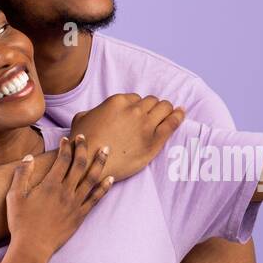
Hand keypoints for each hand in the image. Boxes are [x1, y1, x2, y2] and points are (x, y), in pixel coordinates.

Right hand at [4, 135, 113, 262]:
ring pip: (92, 178)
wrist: (32, 247)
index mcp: (50, 185)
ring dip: (99, 162)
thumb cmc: (20, 222)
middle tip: (85, 137)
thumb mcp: (14, 196)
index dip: (66, 147)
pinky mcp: (80, 215)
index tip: (67, 139)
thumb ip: (22, 174)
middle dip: (84, 148)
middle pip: (80, 164)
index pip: (63, 159)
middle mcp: (66, 191)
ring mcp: (75, 204)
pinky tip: (110, 178)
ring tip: (106, 149)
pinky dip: (104, 187)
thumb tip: (29, 157)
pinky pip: (95, 199)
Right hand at [69, 93, 184, 179]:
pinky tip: (181, 112)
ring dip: (166, 109)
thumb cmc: (84, 143)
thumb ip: (92, 112)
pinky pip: (172, 123)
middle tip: (154, 113)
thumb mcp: (81, 119)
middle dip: (153, 106)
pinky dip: (178, 116)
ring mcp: (146, 125)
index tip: (138, 112)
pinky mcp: (155, 140)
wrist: (91, 164)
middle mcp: (134, 110)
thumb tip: (94, 113)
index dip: (137, 106)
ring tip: (169, 111)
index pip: (135, 98)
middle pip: (151, 101)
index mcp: (118, 102)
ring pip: (164, 108)